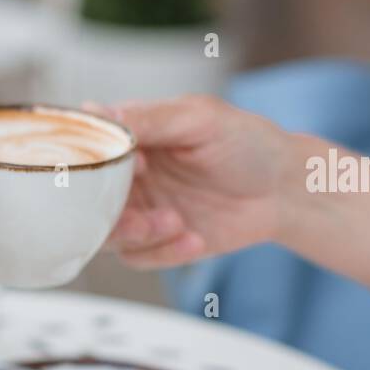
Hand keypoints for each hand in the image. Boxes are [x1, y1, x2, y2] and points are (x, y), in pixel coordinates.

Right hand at [92, 96, 311, 267]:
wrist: (284, 189)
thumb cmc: (248, 143)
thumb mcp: (199, 119)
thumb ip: (148, 118)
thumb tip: (95, 111)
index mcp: (129, 139)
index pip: (84, 151)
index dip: (95, 163)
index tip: (133, 165)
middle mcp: (126, 177)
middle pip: (84, 201)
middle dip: (108, 211)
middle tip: (138, 212)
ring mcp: (140, 211)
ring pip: (106, 234)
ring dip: (136, 235)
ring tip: (174, 223)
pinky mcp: (157, 243)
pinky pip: (138, 257)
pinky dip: (163, 252)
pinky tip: (194, 239)